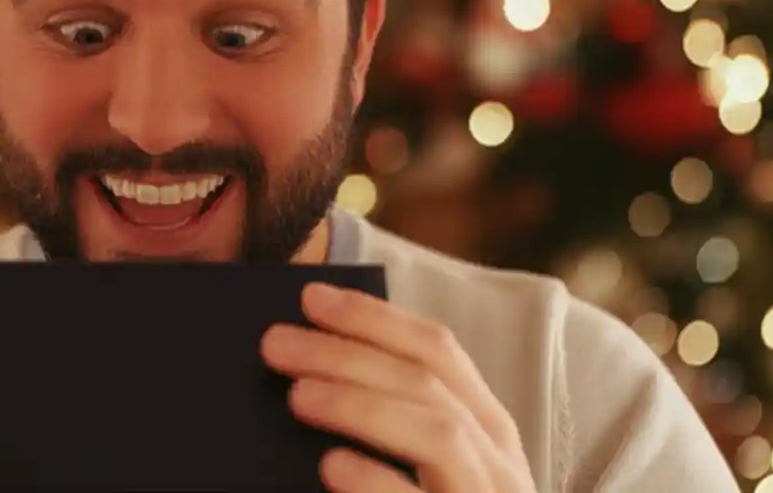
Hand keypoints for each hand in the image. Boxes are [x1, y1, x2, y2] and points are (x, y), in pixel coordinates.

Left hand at [261, 283, 536, 492]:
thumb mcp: (424, 471)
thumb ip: (386, 424)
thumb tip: (304, 372)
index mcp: (486, 427)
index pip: (435, 350)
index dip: (373, 317)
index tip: (309, 297)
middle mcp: (498, 460)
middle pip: (425, 382)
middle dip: (348, 352)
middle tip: (274, 344)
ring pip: (436, 431)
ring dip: (362, 404)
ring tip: (296, 396)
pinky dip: (378, 483)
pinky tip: (331, 467)